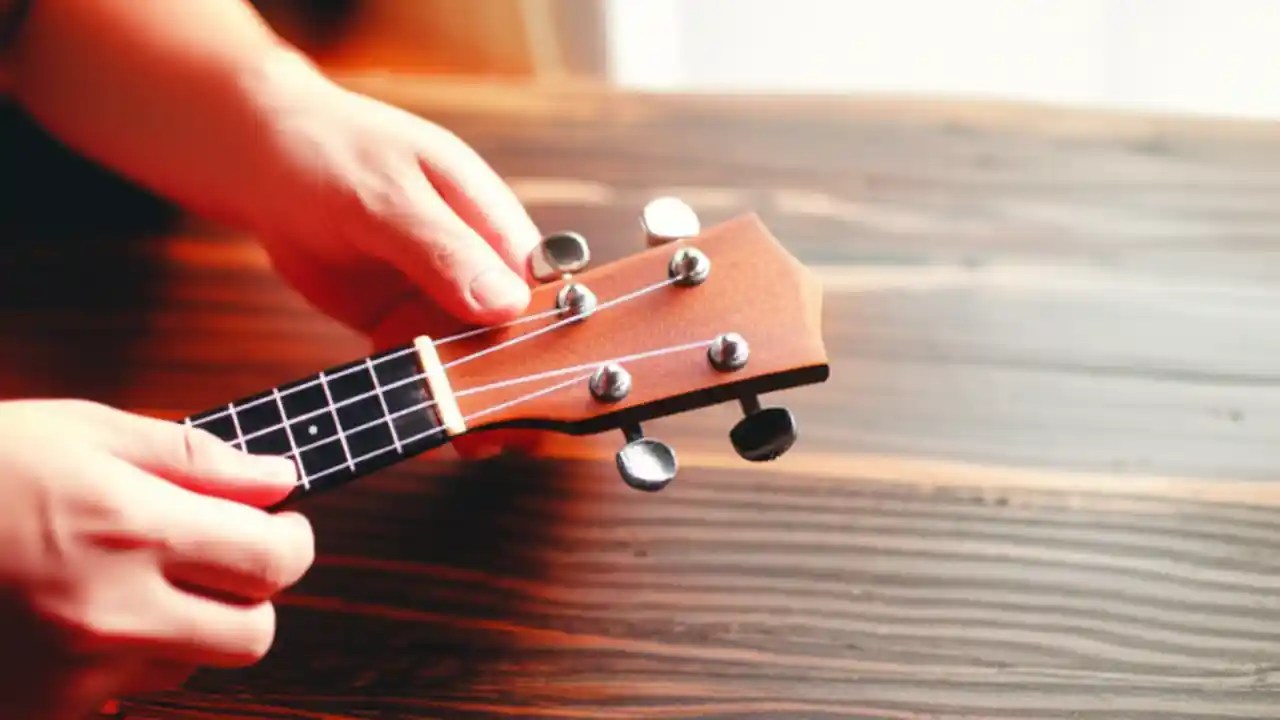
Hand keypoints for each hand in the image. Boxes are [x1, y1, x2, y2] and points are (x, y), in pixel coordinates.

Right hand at [0, 399, 311, 717]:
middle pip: (252, 635)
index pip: (274, 561)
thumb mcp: (84, 431)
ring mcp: (71, 675)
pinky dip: (123, 660)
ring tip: (130, 577)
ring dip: (186, 625)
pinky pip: (121, 696)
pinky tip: (81, 615)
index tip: (284, 526)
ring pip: (190, 666)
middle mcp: (111, 613)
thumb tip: (279, 481)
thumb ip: (194, 460)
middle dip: (252, 594)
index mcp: (132, 529)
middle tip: (224, 558)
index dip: (294, 541)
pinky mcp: (38, 709)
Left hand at [233, 56, 544, 456]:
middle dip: (507, 382)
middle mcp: (476, 261)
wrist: (257, 156)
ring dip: (466, 396)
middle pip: (512, 334)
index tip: (538, 389)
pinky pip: (421, 363)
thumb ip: (444, 250)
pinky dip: (420, 392)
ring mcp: (438, 293)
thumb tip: (508, 304)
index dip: (547, 341)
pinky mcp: (401, 317)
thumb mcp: (386, 199)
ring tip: (469, 441)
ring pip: (468, 357)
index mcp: (493, 220)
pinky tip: (420, 421)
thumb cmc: (328, 151)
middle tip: (496, 431)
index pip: (541, 290)